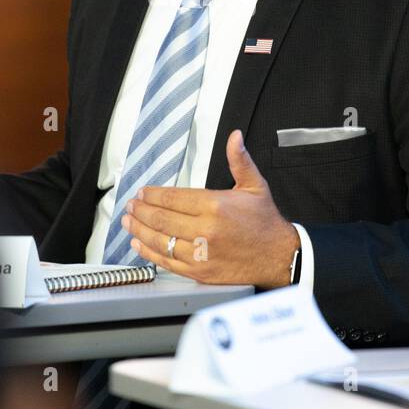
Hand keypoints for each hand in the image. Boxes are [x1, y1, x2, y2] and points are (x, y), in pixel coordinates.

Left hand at [122, 129, 298, 288]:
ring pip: (159, 240)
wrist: (279, 257)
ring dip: (139, 230)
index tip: (142, 193)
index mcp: (215, 206)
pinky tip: (139, 244)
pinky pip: (167, 262)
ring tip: (128, 221)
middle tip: (130, 205)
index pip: (172, 198)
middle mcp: (205, 230)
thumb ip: (239, 160)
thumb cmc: (265, 222)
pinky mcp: (199, 271)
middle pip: (161, 218)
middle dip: (140, 211)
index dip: (152, 195)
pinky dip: (149, 253)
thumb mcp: (255, 186)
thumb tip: (235, 137)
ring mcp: (200, 253)